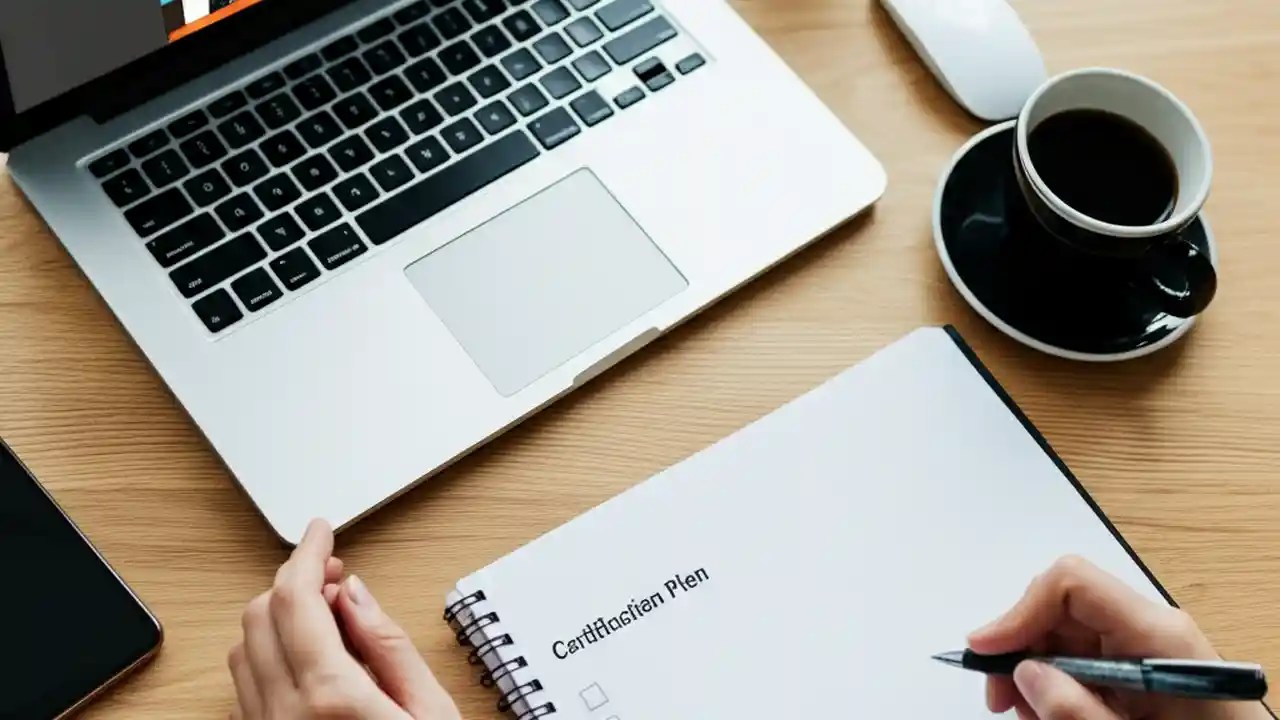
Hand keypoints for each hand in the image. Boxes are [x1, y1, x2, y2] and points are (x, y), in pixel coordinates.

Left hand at [228, 520, 461, 718]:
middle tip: (335, 574)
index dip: (308, 553)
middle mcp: (286, 714)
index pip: (297, 598)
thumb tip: (355, 592)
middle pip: (261, 615)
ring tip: (325, 618)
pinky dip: (269, 656)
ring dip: (278, 619)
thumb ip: (389, 646)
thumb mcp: (430, 710)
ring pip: (244, 649)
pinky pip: (244, 687)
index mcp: (331, 695)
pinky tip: (307, 658)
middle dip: (295, 581)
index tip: (321, 532)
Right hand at [969, 556, 1270, 719]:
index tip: (986, 650)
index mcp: (1159, 634)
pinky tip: (1052, 712)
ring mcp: (1147, 647)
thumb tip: (1025, 672)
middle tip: (998, 698)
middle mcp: (1152, 628)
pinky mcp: (1144, 669)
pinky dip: (1055, 682)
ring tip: (1026, 714)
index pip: (1071, 583)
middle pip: (1060, 608)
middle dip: (1018, 646)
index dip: (1019, 611)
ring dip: (1032, 668)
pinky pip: (1083, 658)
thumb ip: (1078, 711)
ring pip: (1064, 634)